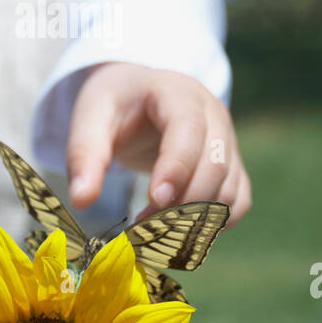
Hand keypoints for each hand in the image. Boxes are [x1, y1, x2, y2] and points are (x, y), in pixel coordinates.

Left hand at [65, 63, 251, 228]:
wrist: (138, 97)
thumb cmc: (115, 105)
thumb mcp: (90, 119)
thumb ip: (84, 156)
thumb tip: (81, 200)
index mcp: (176, 91)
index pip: (189, 128)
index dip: (177, 166)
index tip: (154, 200)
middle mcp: (211, 112)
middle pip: (215, 162)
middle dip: (182, 201)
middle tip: (143, 227)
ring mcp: (227, 138)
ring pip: (230, 186)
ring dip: (196, 218)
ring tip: (153, 229)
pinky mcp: (232, 164)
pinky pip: (239, 200)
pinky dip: (216, 222)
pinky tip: (181, 231)